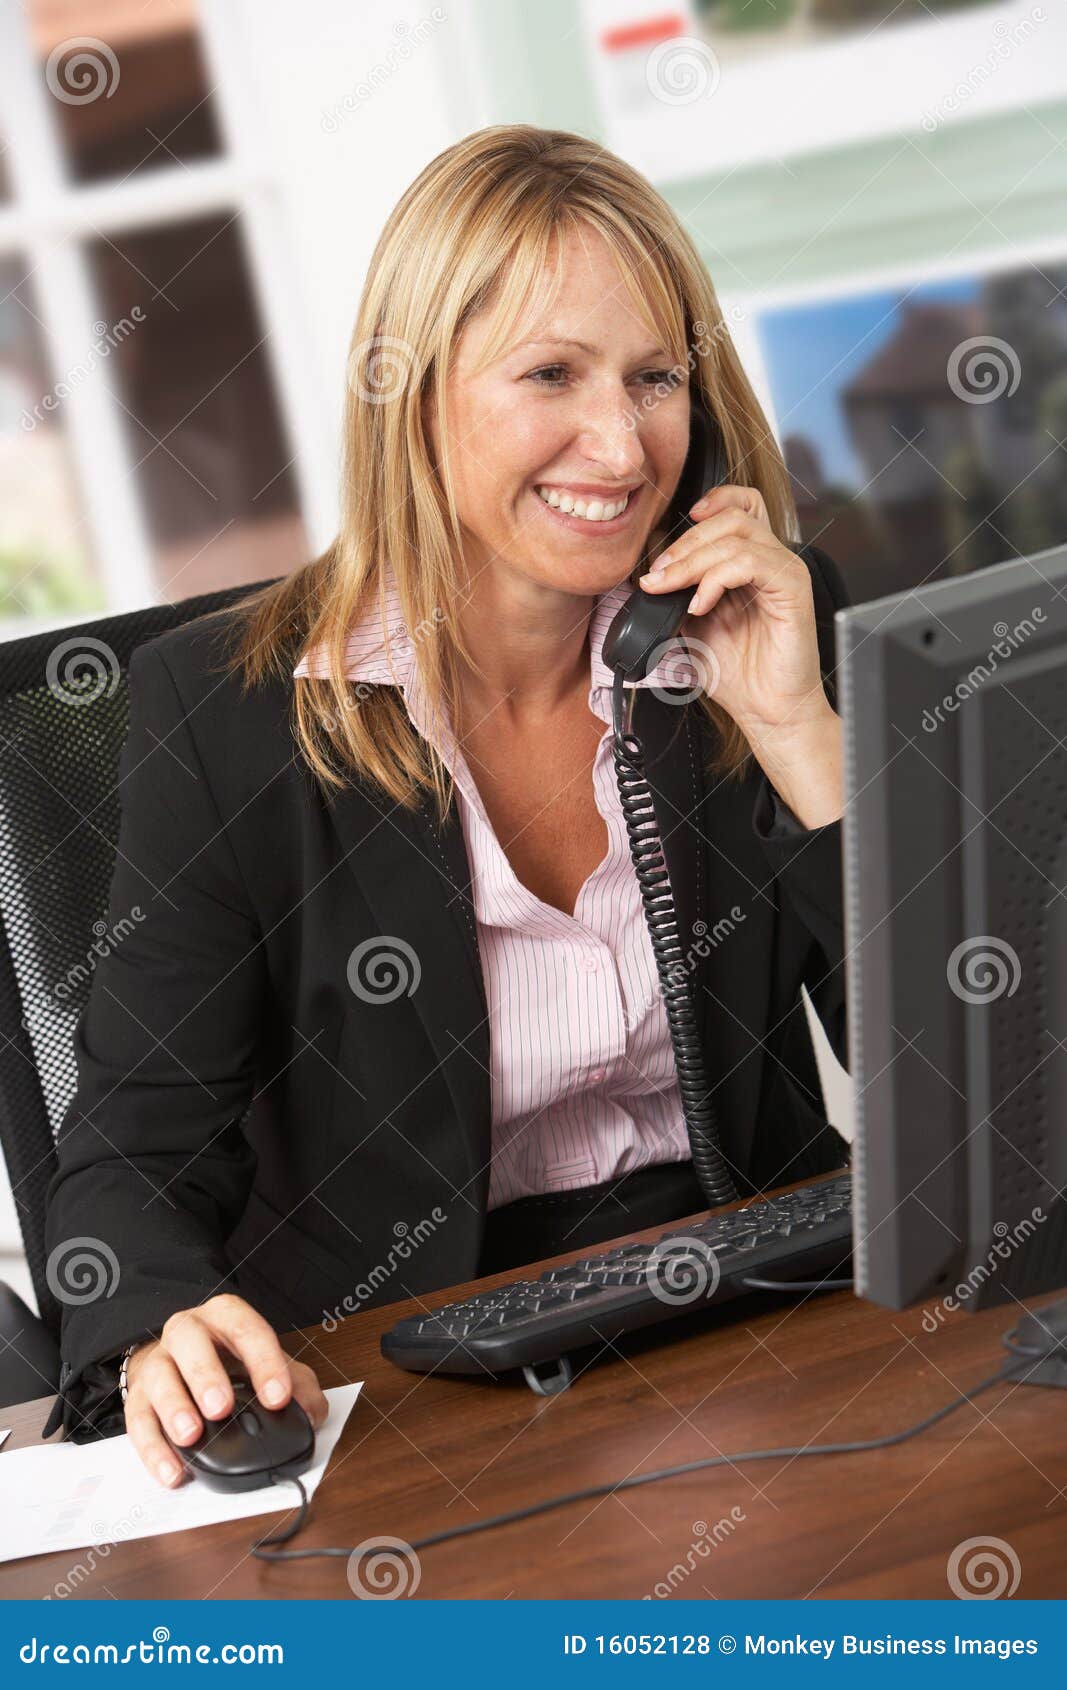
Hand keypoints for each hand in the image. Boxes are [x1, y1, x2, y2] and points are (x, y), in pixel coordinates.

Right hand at [123, 1293, 328, 1488]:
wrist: (181, 1360)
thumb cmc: (231, 1361)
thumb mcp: (268, 1363)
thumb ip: (297, 1384)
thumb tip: (311, 1413)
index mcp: (225, 1317)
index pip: (245, 1328)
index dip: (263, 1361)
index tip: (278, 1397)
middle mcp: (187, 1332)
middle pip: (190, 1341)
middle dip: (206, 1375)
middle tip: (221, 1408)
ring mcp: (158, 1362)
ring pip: (158, 1376)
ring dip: (174, 1407)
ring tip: (191, 1436)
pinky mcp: (137, 1397)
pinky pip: (138, 1421)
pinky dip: (154, 1449)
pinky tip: (173, 1471)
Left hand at [639, 484, 832, 737]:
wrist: (767, 710)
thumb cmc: (740, 673)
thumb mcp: (693, 625)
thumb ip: (679, 594)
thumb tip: (648, 576)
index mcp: (753, 562)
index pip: (739, 505)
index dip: (709, 504)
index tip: (672, 532)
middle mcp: (773, 560)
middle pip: (729, 517)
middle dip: (683, 544)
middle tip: (656, 576)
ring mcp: (785, 572)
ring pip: (735, 536)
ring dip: (691, 561)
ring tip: (670, 590)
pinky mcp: (792, 589)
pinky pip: (750, 562)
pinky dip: (715, 579)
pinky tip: (700, 605)